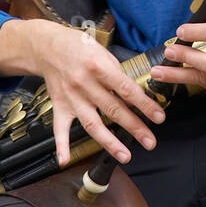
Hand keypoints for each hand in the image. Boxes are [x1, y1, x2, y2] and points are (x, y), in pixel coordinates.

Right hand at [0, 19, 165, 166]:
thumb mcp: (102, 51)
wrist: (47, 46)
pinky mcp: (59, 106)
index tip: (158, 117)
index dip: (144, 105)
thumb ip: (116, 73)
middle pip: (113, 109)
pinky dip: (61, 145)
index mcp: (98, 66)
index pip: (126, 89)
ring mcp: (71, 98)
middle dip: (134, 127)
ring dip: (109, 142)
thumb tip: (133, 93)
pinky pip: (60, 128)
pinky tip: (65, 160)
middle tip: (150, 142)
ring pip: (92, 123)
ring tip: (125, 155)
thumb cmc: (78, 46)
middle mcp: (84, 84)